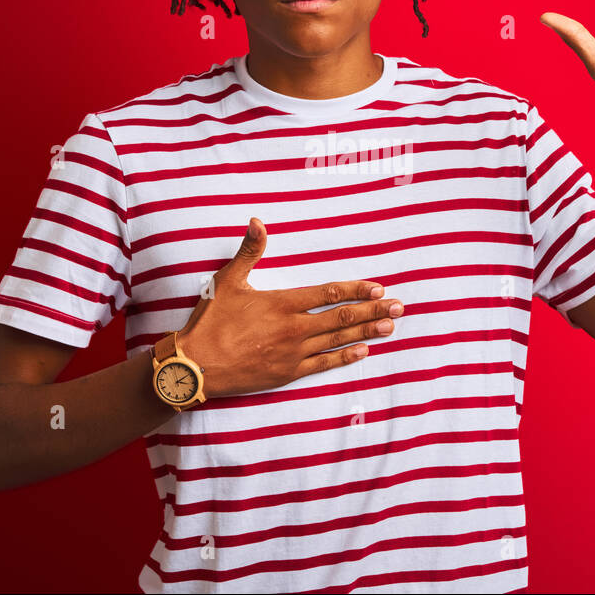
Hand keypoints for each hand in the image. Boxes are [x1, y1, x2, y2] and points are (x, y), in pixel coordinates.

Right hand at [175, 217, 403, 398]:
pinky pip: (324, 364)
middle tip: (398, 307)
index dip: (355, 289)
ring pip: (338, 340)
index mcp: (282, 303)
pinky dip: (345, 357)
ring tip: (390, 327)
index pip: (328, 293)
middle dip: (372, 311)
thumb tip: (257, 221)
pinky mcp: (288, 373)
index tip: (377, 287)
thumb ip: (249, 251)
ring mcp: (293, 353)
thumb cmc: (211, 322)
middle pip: (341, 316)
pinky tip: (363, 352)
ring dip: (366, 332)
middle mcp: (294, 328)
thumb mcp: (228, 280)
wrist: (196, 366)